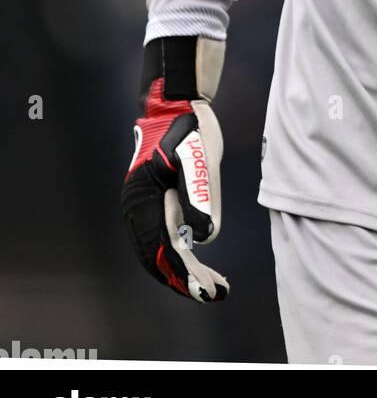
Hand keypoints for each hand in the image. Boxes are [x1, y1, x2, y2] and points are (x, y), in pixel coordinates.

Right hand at [121, 35, 229, 301]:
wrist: (176, 103)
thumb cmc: (188, 127)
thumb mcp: (197, 158)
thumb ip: (199, 196)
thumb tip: (206, 237)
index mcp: (142, 199)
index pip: (163, 250)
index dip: (186, 275)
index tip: (208, 291)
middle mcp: (137, 207)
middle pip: (158, 257)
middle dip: (186, 281)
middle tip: (218, 293)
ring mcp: (143, 205)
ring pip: (158, 252)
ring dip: (184, 273)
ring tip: (215, 285)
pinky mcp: (154, 201)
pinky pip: (162, 238)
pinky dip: (179, 256)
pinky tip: (199, 263)